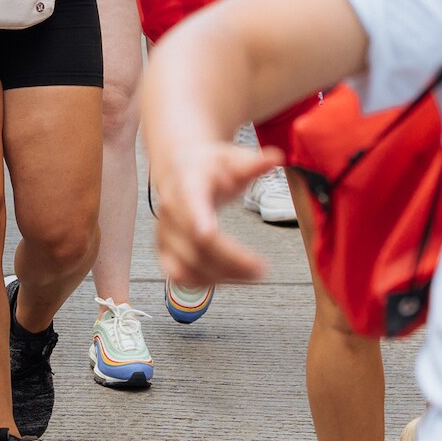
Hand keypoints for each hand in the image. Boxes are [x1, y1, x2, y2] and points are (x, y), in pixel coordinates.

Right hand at [150, 132, 281, 288]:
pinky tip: (230, 278)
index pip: (189, 200)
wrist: (180, 171)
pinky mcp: (164, 253)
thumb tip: (277, 157)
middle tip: (262, 269)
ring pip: (188, 266)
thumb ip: (254, 163)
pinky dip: (207, 283)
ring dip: (223, 275)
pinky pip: (181, 277)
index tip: (208, 233)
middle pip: (196, 242)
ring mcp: (165, 234)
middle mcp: (171, 210)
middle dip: (231, 260)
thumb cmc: (208, 167)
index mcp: (187, 183)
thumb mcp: (232, 157)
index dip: (197, 217)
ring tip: (253, 273)